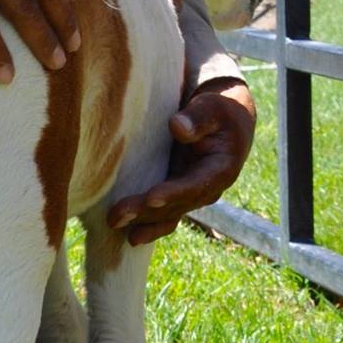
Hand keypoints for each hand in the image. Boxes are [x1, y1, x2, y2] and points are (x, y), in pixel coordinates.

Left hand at [107, 79, 256, 245]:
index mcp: (221, 170)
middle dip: (146, 211)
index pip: (195, 184)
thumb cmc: (219, 111)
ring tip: (115, 226)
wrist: (227, 123)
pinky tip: (130, 235)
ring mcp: (192, 194)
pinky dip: (149, 224)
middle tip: (116, 217)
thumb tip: (177, 128)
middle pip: (176, 204)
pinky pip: (165, 213)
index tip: (152, 198)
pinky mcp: (180, 193)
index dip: (174, 192)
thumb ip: (198, 118)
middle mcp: (208, 189)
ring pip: (168, 213)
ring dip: (142, 221)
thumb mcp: (213, 107)